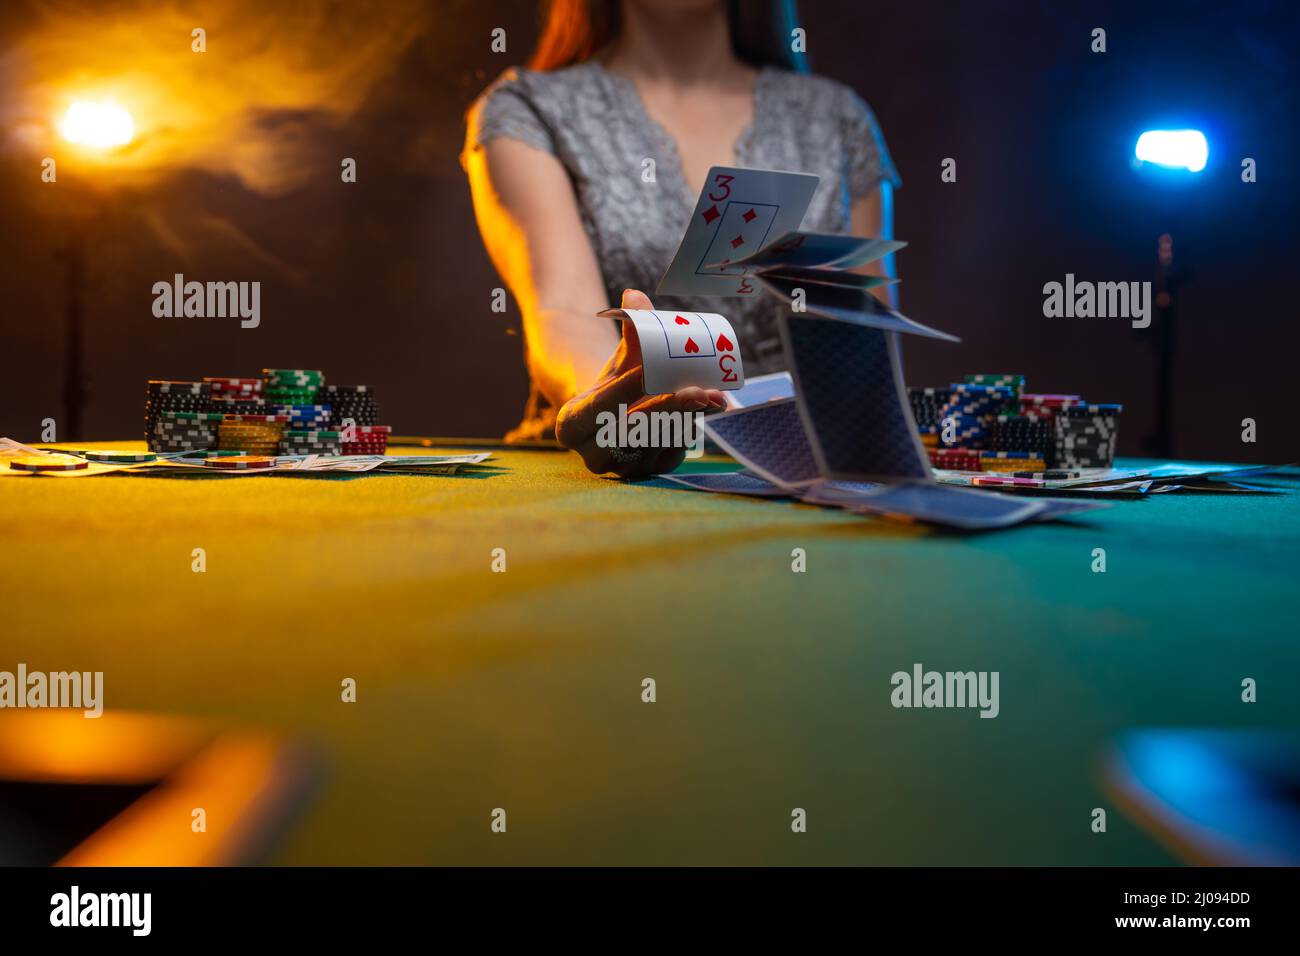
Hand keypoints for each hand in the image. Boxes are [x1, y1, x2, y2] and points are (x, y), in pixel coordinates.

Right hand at [555, 289, 725, 477]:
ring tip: (713, 396)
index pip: (598, 408)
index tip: (647, 371)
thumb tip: (635, 295)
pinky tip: (707, 411)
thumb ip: (630, 328)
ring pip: (657, 443)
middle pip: (632, 431)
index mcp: (570, 426)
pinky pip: (672, 452)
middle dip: (668, 409)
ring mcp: (622, 469)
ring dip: (687, 419)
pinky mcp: (651, 473)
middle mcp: (592, 455)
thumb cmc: (617, 378)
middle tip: (698, 389)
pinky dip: (691, 430)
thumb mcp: (620, 356)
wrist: (622, 413)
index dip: (623, 391)